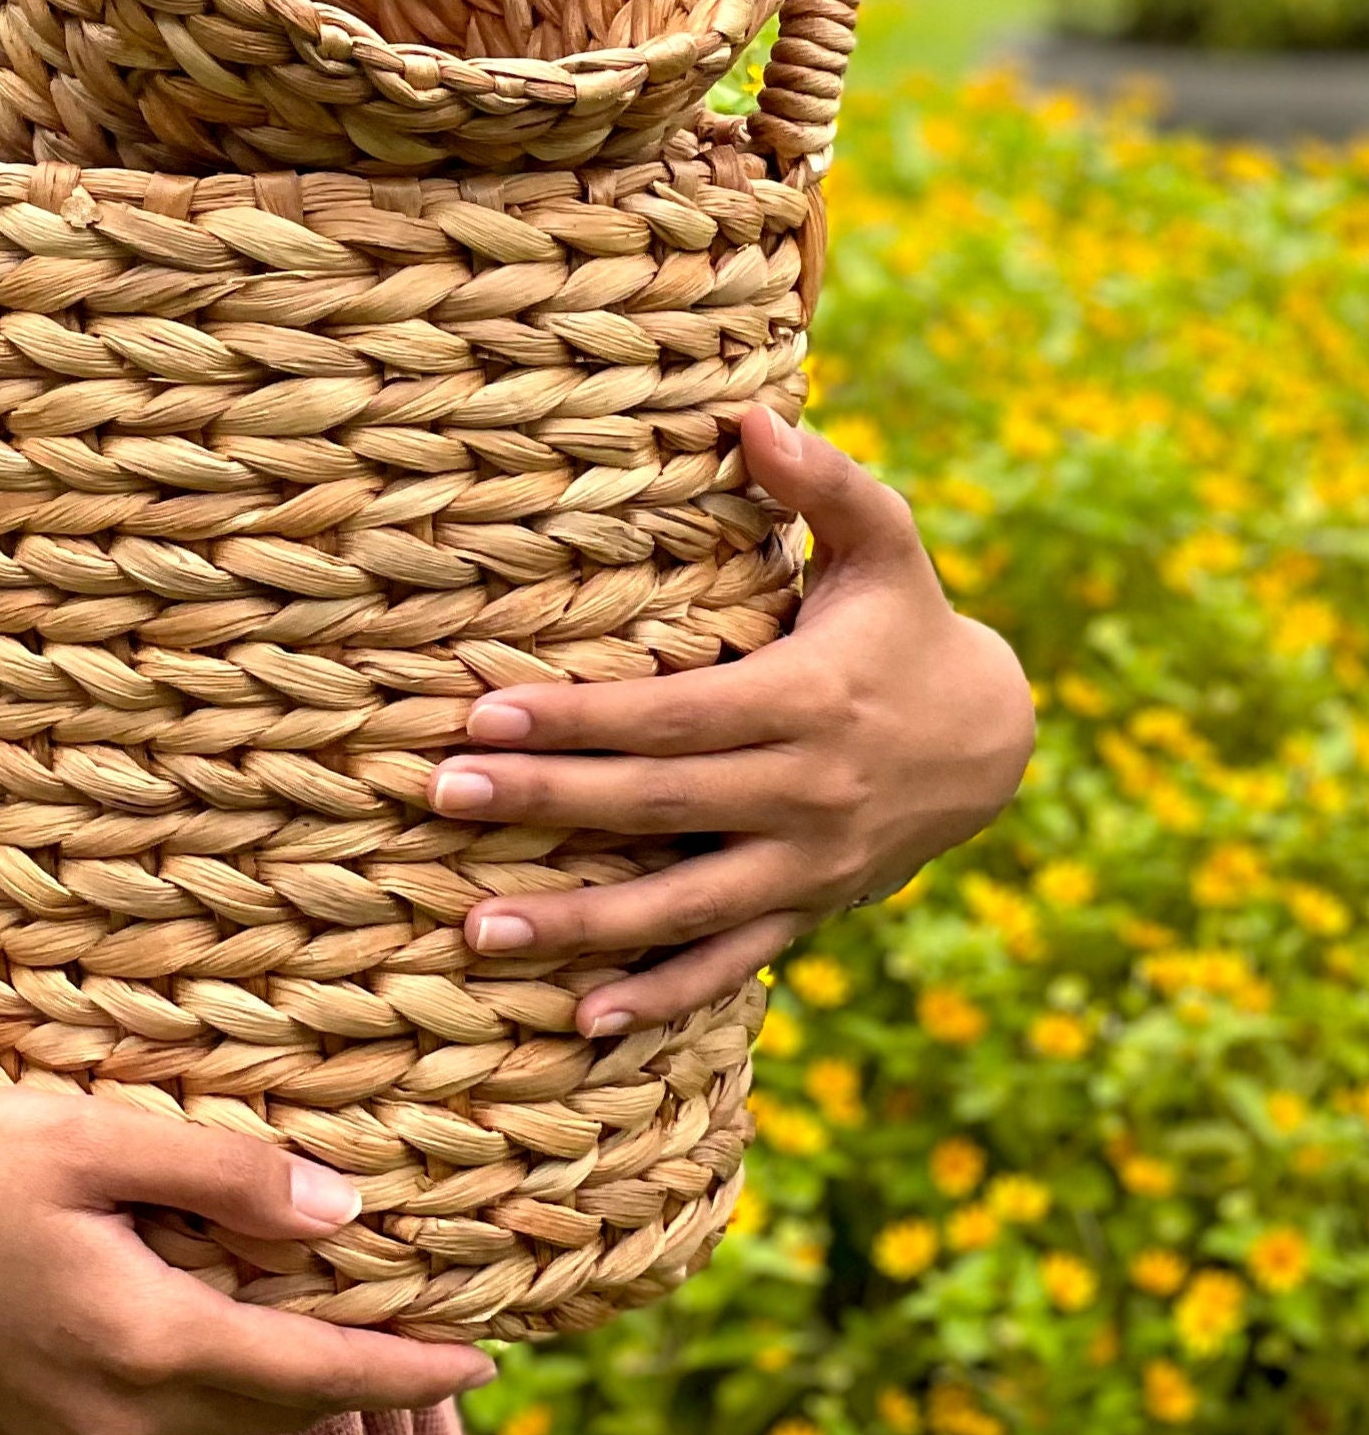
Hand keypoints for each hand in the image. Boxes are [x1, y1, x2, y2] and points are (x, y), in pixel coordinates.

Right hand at [0, 1085, 492, 1434]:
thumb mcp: (87, 1136)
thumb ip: (220, 1173)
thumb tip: (342, 1207)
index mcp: (141, 1342)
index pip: (312, 1375)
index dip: (406, 1366)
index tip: (485, 1359)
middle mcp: (111, 1419)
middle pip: (276, 1425)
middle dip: (366, 1399)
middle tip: (441, 1353)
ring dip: (295, 1399)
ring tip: (358, 1343)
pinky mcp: (30, 1429)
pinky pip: (161, 1430)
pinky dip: (223, 1397)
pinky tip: (235, 1334)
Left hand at [426, 403, 1031, 1031]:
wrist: (996, 740)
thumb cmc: (907, 622)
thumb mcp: (883, 542)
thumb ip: (822, 480)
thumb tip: (747, 412)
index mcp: (809, 700)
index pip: (672, 716)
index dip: (577, 719)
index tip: (483, 714)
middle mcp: (805, 794)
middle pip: (656, 806)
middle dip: (545, 804)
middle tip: (440, 798)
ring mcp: (807, 867)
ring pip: (682, 905)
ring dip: (579, 925)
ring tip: (476, 933)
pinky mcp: (807, 911)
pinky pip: (729, 963)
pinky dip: (660, 997)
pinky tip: (583, 1022)